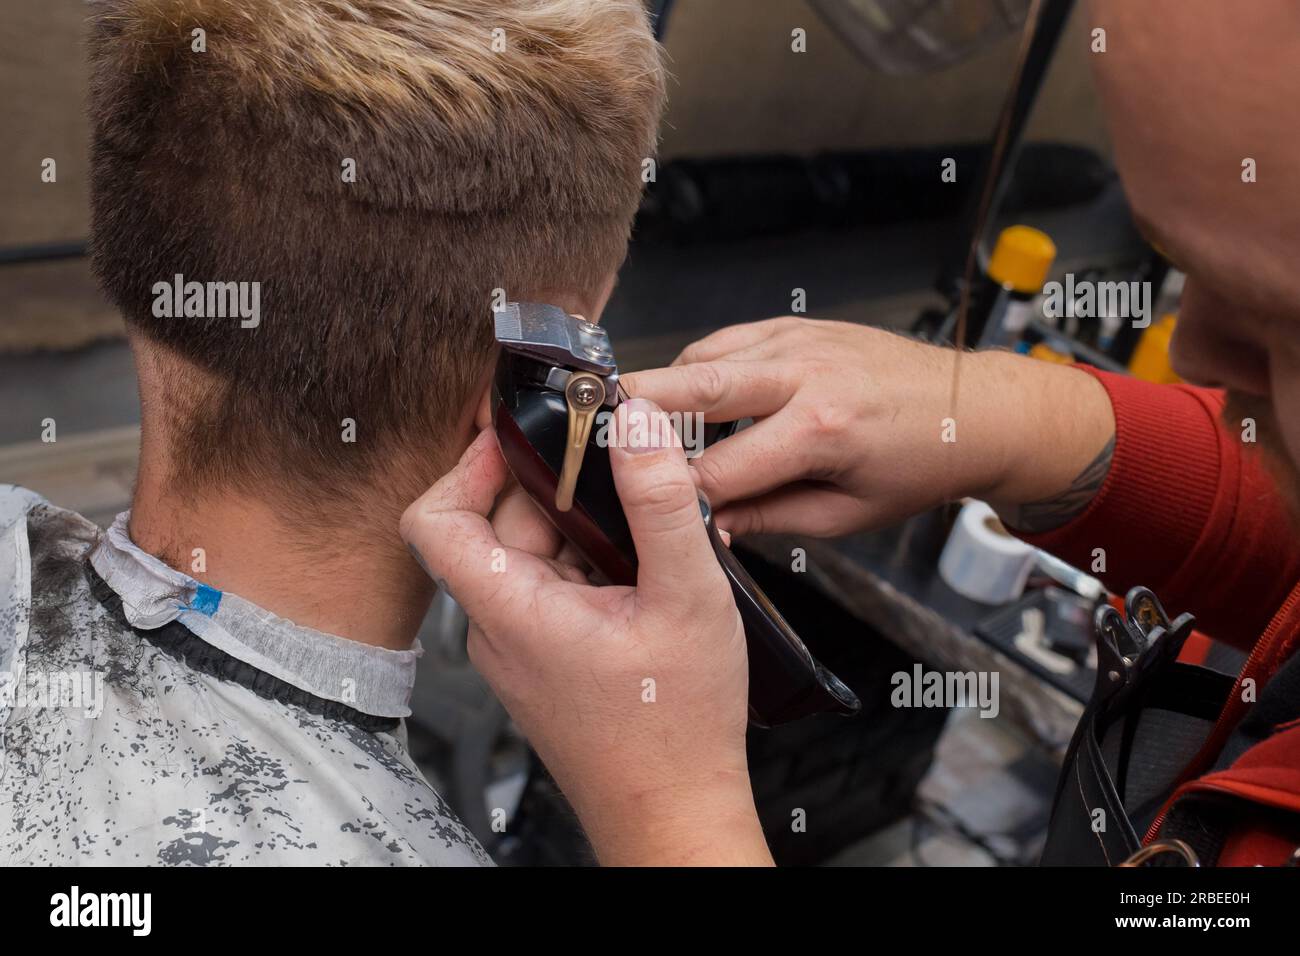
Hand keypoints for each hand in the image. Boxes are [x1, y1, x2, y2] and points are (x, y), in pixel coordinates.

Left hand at [400, 399, 772, 865]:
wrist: (676, 814)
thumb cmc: (675, 729)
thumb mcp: (686, 597)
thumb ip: (661, 505)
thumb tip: (635, 425)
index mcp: (511, 611)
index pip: (435, 520)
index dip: (468, 463)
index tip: (519, 432)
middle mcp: (501, 629)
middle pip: (497, 525)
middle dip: (556, 486)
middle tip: (617, 462)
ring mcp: (522, 648)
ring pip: (533, 555)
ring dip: (581, 526)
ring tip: (645, 526)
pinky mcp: (547, 660)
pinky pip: (553, 588)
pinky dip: (590, 563)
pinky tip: (643, 570)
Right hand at [623, 317, 1114, 536]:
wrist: (970, 407)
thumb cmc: (915, 466)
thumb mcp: (846, 515)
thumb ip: (769, 518)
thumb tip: (707, 525)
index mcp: (821, 430)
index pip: (720, 469)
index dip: (678, 497)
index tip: (646, 511)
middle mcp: (802, 374)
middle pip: (692, 388)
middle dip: (632, 410)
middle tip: (582, 428)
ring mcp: (795, 340)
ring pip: (700, 358)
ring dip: (660, 388)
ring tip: (629, 423)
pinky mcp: (793, 325)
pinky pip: (724, 342)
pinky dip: (696, 369)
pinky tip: (686, 398)